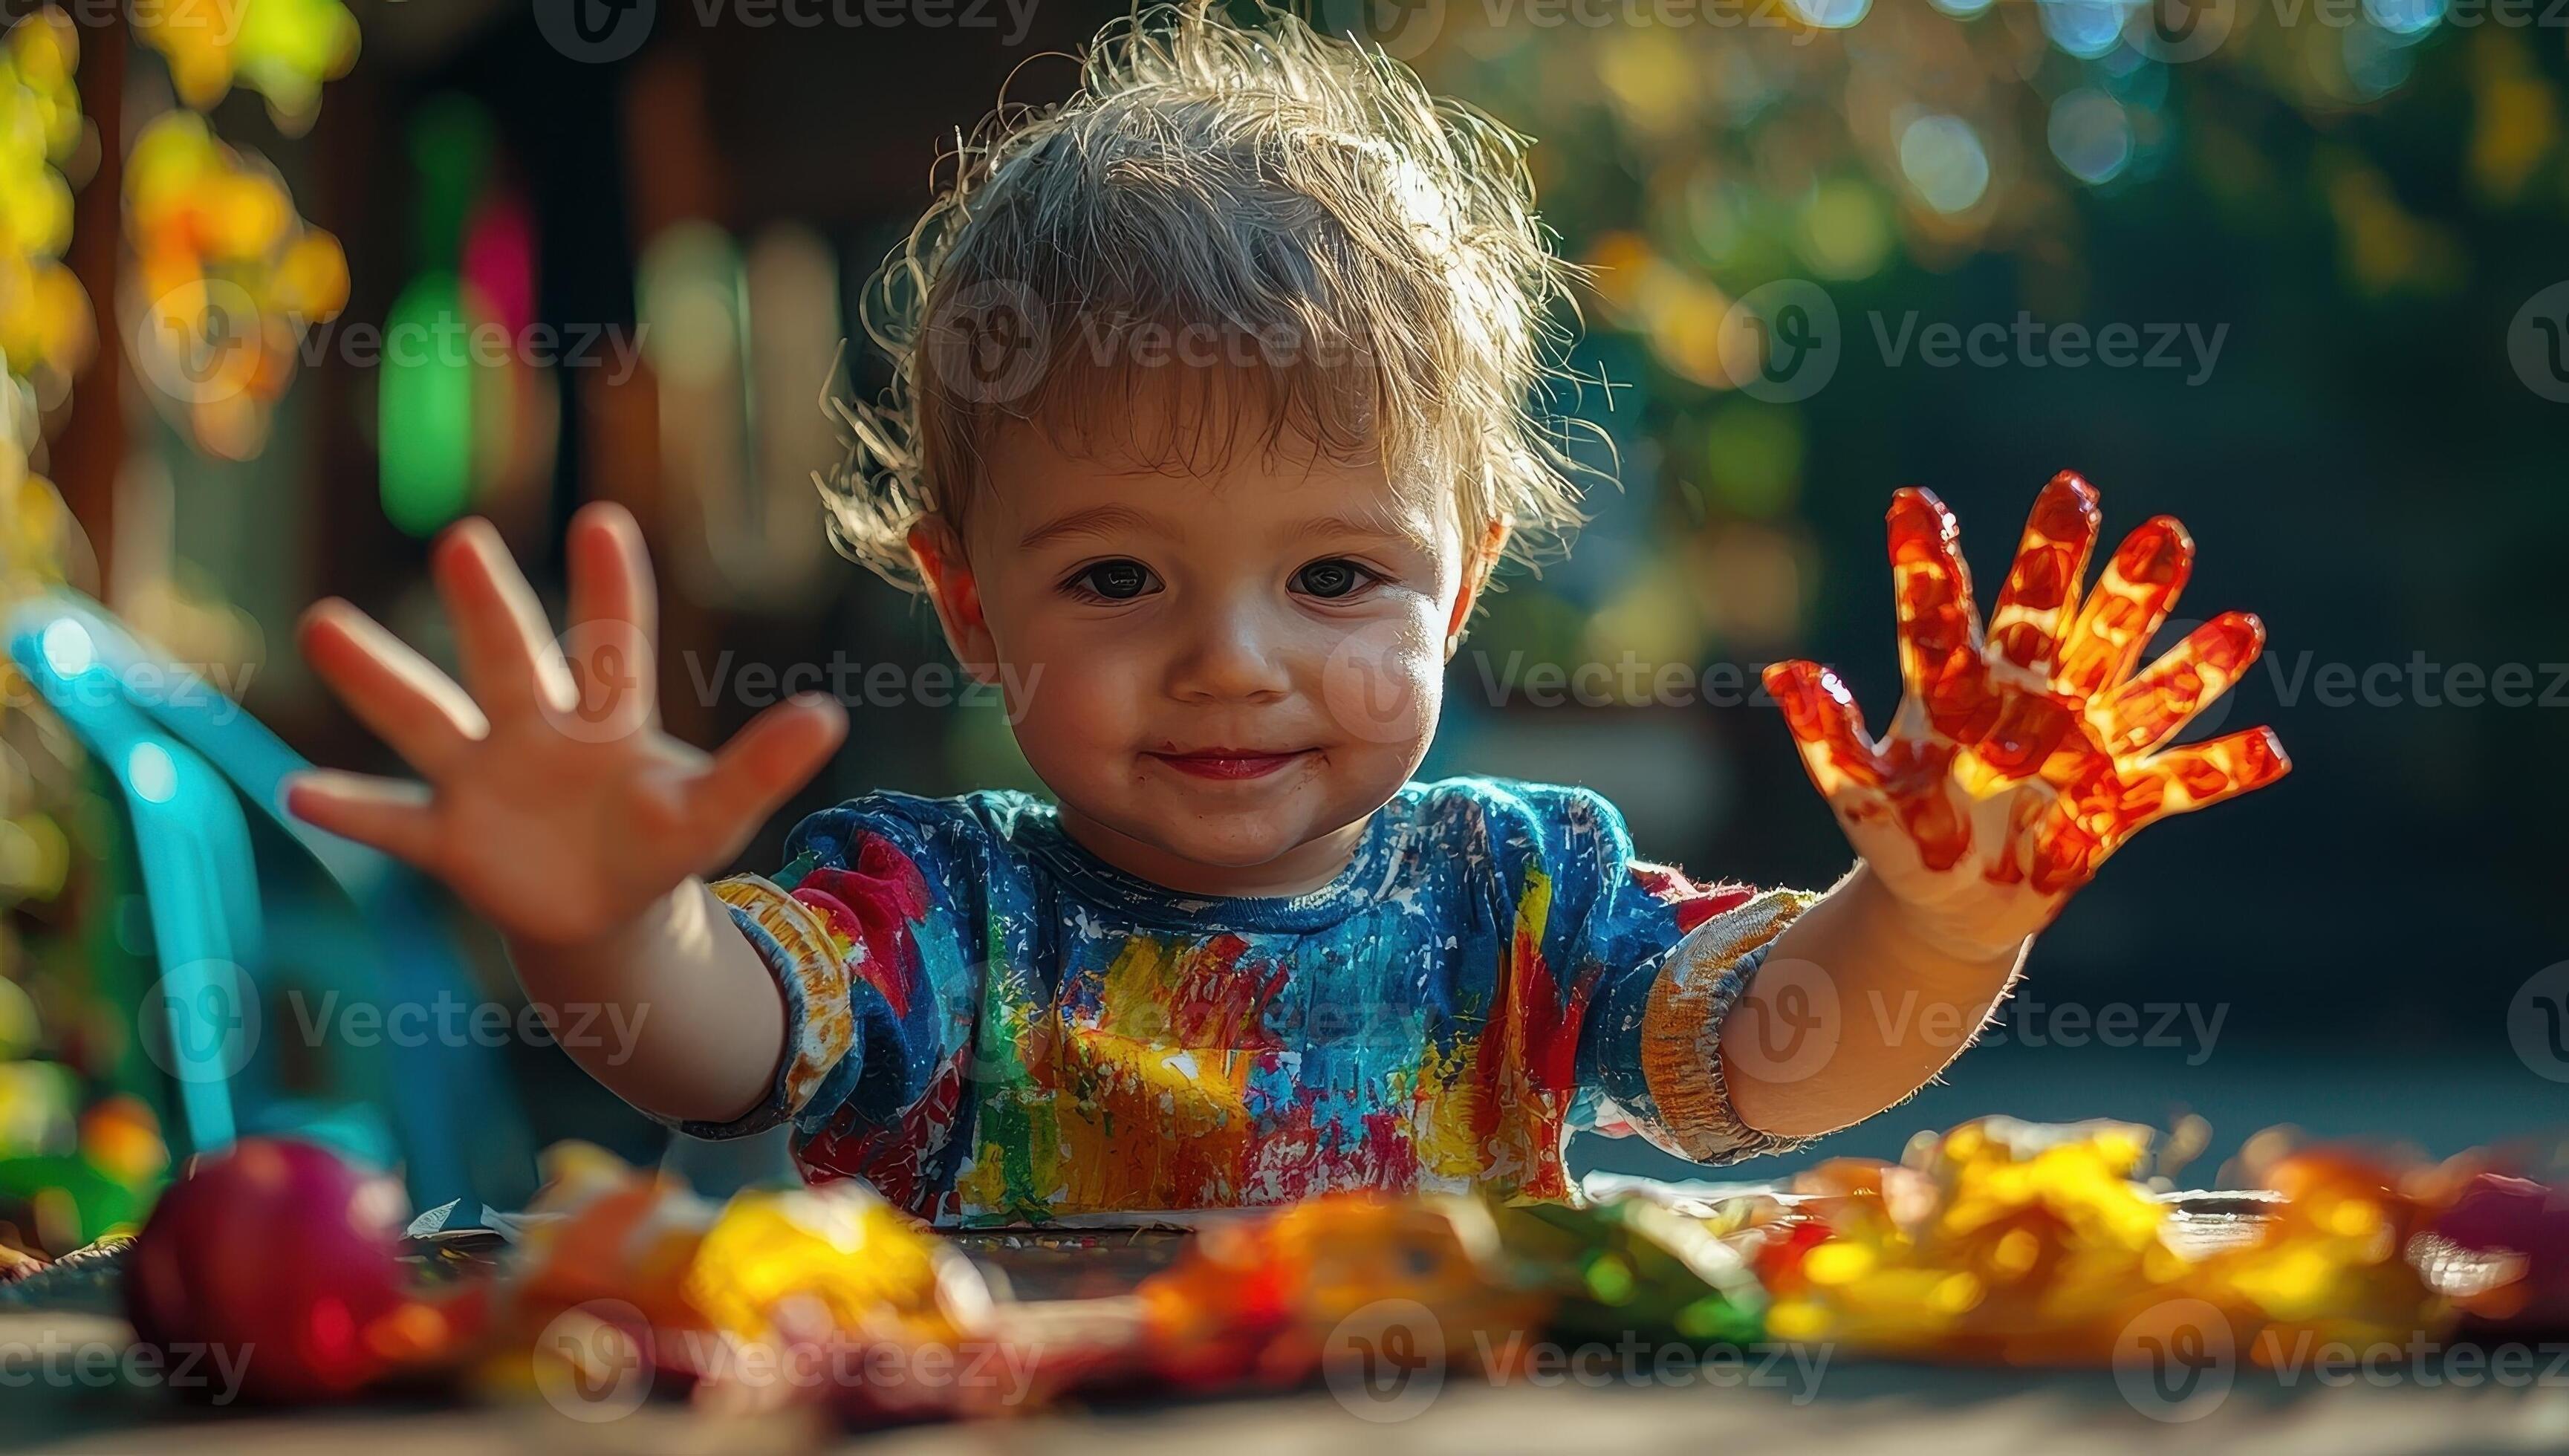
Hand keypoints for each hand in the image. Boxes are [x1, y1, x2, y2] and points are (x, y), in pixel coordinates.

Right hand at [287, 504, 846, 950]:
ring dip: (377, 676)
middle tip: (465, 539)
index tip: (605, 520)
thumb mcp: (716, 811)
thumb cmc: (659, 839)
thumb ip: (763, 764)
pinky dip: (353, 808)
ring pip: (426, 718)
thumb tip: (829, 714)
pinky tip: (299, 790)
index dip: (611, 589)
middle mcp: (534, 730)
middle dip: (489, 607)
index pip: (612, 642)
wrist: (601, 906)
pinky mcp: (451, 840)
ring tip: (323, 623)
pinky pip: (396, 820)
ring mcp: (483, 779)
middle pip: (509, 659)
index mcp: (606, 717)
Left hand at [1761, 472, 2287, 960]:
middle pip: (2054, 621)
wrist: (1953, 901)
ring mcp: (2083, 744)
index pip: (1940, 615)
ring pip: (2137, 687)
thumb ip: (1832, 739)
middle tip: (2083, 492)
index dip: (1927, 563)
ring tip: (2242, 625)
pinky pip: (2177, 786)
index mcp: (1958, 689)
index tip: (1912, 502)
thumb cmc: (1904, 834)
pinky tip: (2272, 750)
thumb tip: (1783, 675)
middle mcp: (2030, 698)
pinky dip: (2219, 772)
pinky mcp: (2117, 804)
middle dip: (2072, 563)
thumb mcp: (1861, 794)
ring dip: (2186, 661)